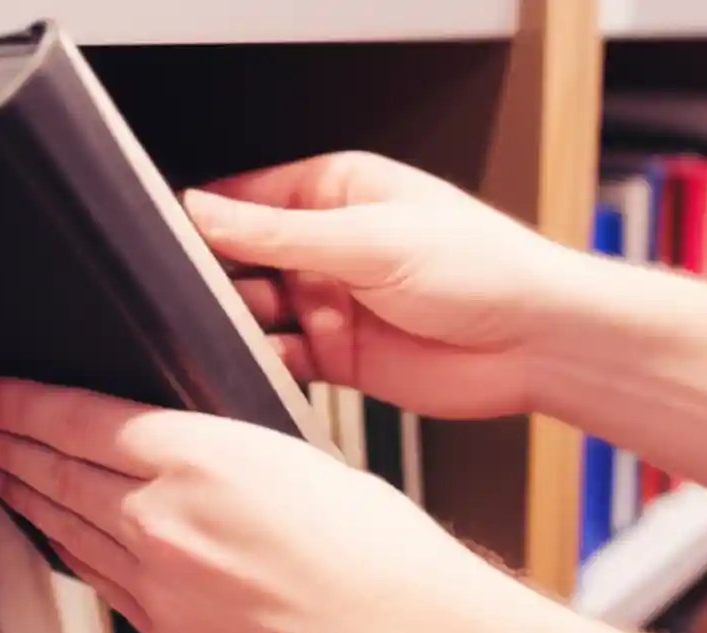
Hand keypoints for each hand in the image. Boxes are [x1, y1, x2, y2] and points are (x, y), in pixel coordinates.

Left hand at [0, 377, 522, 632]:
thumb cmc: (382, 556)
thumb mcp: (302, 462)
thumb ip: (227, 455)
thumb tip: (190, 456)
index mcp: (204, 457)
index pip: (81, 419)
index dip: (22, 403)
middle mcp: (167, 520)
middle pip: (57, 471)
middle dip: (0, 443)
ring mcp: (162, 583)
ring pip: (67, 528)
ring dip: (21, 495)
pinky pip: (100, 581)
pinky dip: (66, 550)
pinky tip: (54, 538)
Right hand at [183, 151, 573, 417]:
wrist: (537, 343)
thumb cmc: (482, 267)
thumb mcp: (369, 239)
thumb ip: (280, 232)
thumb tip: (204, 211)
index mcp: (336, 193)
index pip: (249, 198)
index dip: (208, 218)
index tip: (168, 238)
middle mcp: (329, 247)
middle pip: (246, 259)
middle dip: (216, 278)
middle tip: (186, 297)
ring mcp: (332, 302)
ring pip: (257, 312)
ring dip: (236, 324)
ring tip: (213, 334)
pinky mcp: (339, 356)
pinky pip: (282, 359)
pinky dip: (261, 365)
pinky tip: (246, 366)